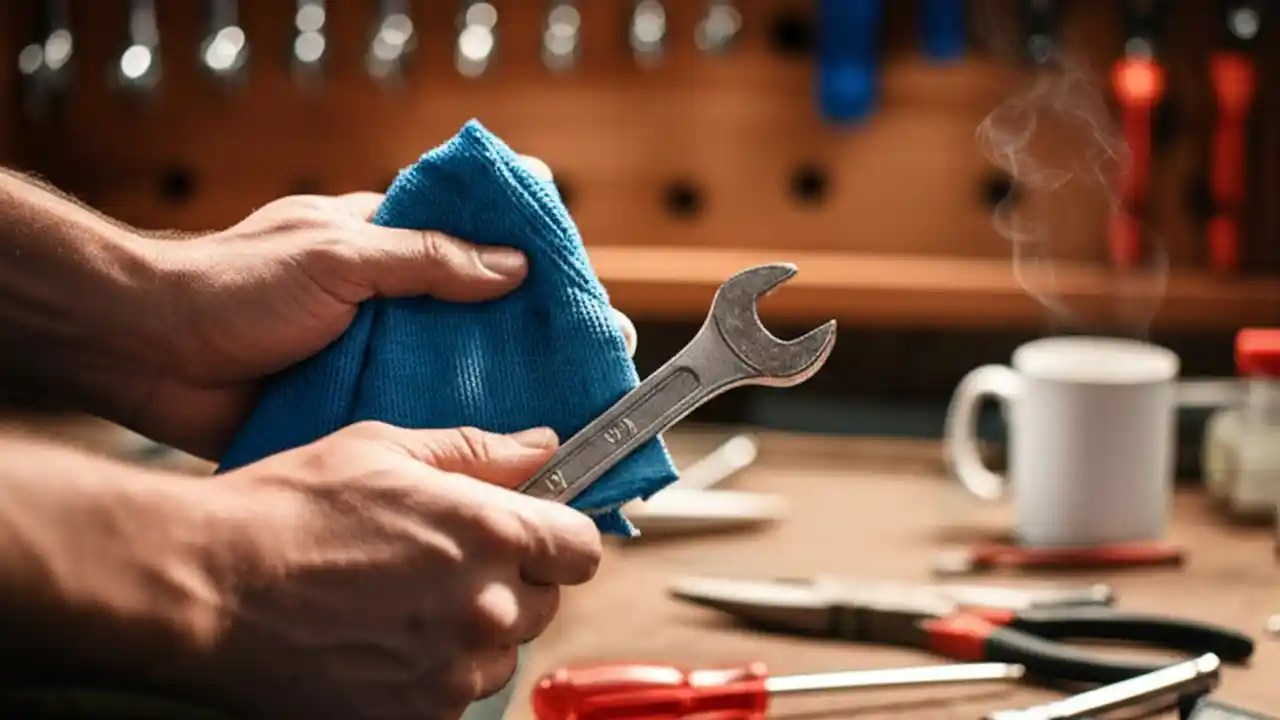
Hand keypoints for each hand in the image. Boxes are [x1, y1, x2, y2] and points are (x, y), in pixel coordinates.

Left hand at [129, 192, 635, 458]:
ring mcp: (365, 359)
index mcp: (380, 248)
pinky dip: (444, 438)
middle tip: (587, 371)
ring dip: (492, 396)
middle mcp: (381, 304)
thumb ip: (424, 261)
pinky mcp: (344, 410)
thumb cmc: (231, 286)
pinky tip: (493, 461)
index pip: (472, 247)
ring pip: (445, 376)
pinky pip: (407, 422)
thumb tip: (511, 268)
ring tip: (559, 422)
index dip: (529, 267)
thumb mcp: (337, 254)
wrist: (144, 355)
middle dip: (526, 344)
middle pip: (470, 321)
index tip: (581, 295)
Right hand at [190, 422, 599, 719]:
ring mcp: (450, 673)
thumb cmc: (285, 512)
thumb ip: (477, 451)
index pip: (581, 550)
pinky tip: (377, 644)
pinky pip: (453, 698)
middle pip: (544, 604)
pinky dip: (429, 678)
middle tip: (441, 566)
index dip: (558, 540)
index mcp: (487, 533)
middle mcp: (484, 608)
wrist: (204, 590)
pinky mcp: (416, 719)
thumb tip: (542, 446)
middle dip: (508, 583)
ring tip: (399, 606)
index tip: (532, 537)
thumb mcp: (383, 449)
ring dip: (469, 635)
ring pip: (499, 655)